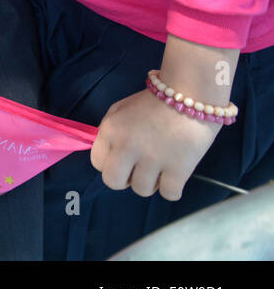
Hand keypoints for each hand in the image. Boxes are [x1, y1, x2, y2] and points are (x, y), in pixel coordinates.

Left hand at [90, 88, 220, 199]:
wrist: (191, 93)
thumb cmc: (154, 101)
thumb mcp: (120, 110)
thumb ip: (109, 132)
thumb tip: (109, 155)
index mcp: (110, 130)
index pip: (97, 163)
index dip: (111, 164)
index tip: (124, 159)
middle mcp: (126, 146)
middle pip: (113, 182)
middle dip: (125, 179)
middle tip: (139, 170)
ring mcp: (152, 159)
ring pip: (142, 191)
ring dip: (152, 183)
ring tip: (161, 168)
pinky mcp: (178, 169)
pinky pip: (169, 195)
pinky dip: (172, 189)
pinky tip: (175, 175)